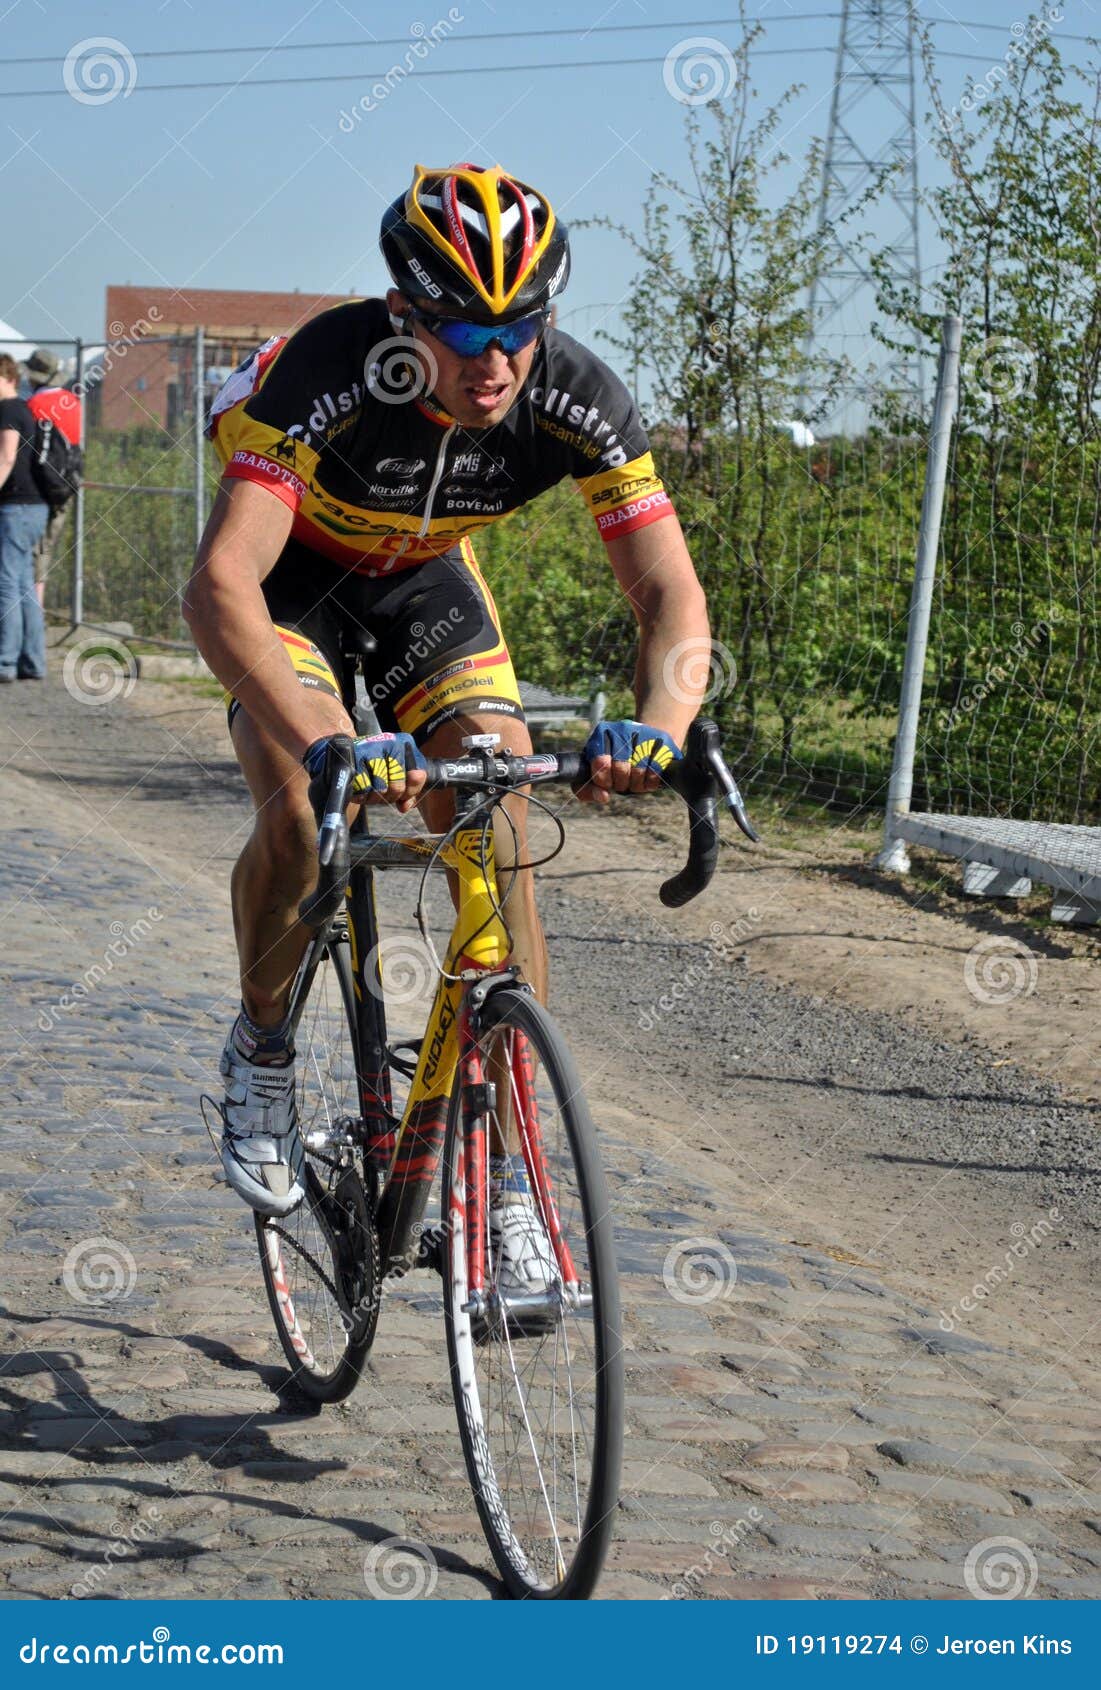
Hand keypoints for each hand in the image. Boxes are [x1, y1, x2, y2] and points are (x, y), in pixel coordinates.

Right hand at [303, 731, 427, 813]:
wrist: (342, 753)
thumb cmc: (373, 767)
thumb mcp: (394, 776)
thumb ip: (406, 792)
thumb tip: (406, 806)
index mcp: (406, 745)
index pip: (419, 775)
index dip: (410, 791)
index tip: (402, 795)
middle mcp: (391, 742)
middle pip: (398, 786)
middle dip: (389, 796)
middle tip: (381, 792)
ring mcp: (373, 748)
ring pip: (381, 788)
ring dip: (373, 797)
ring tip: (368, 789)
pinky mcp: (355, 757)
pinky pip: (363, 787)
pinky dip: (361, 795)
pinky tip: (358, 788)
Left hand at [578, 719, 681, 806]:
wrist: (646, 744)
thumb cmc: (616, 763)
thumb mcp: (597, 772)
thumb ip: (588, 788)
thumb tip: (603, 796)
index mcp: (602, 733)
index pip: (600, 761)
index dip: (604, 779)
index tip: (607, 783)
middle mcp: (623, 729)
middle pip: (621, 768)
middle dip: (621, 783)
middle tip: (622, 782)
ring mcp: (644, 733)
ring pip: (639, 772)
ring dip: (636, 784)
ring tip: (635, 781)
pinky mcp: (663, 742)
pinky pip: (655, 772)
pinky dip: (650, 783)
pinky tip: (647, 779)